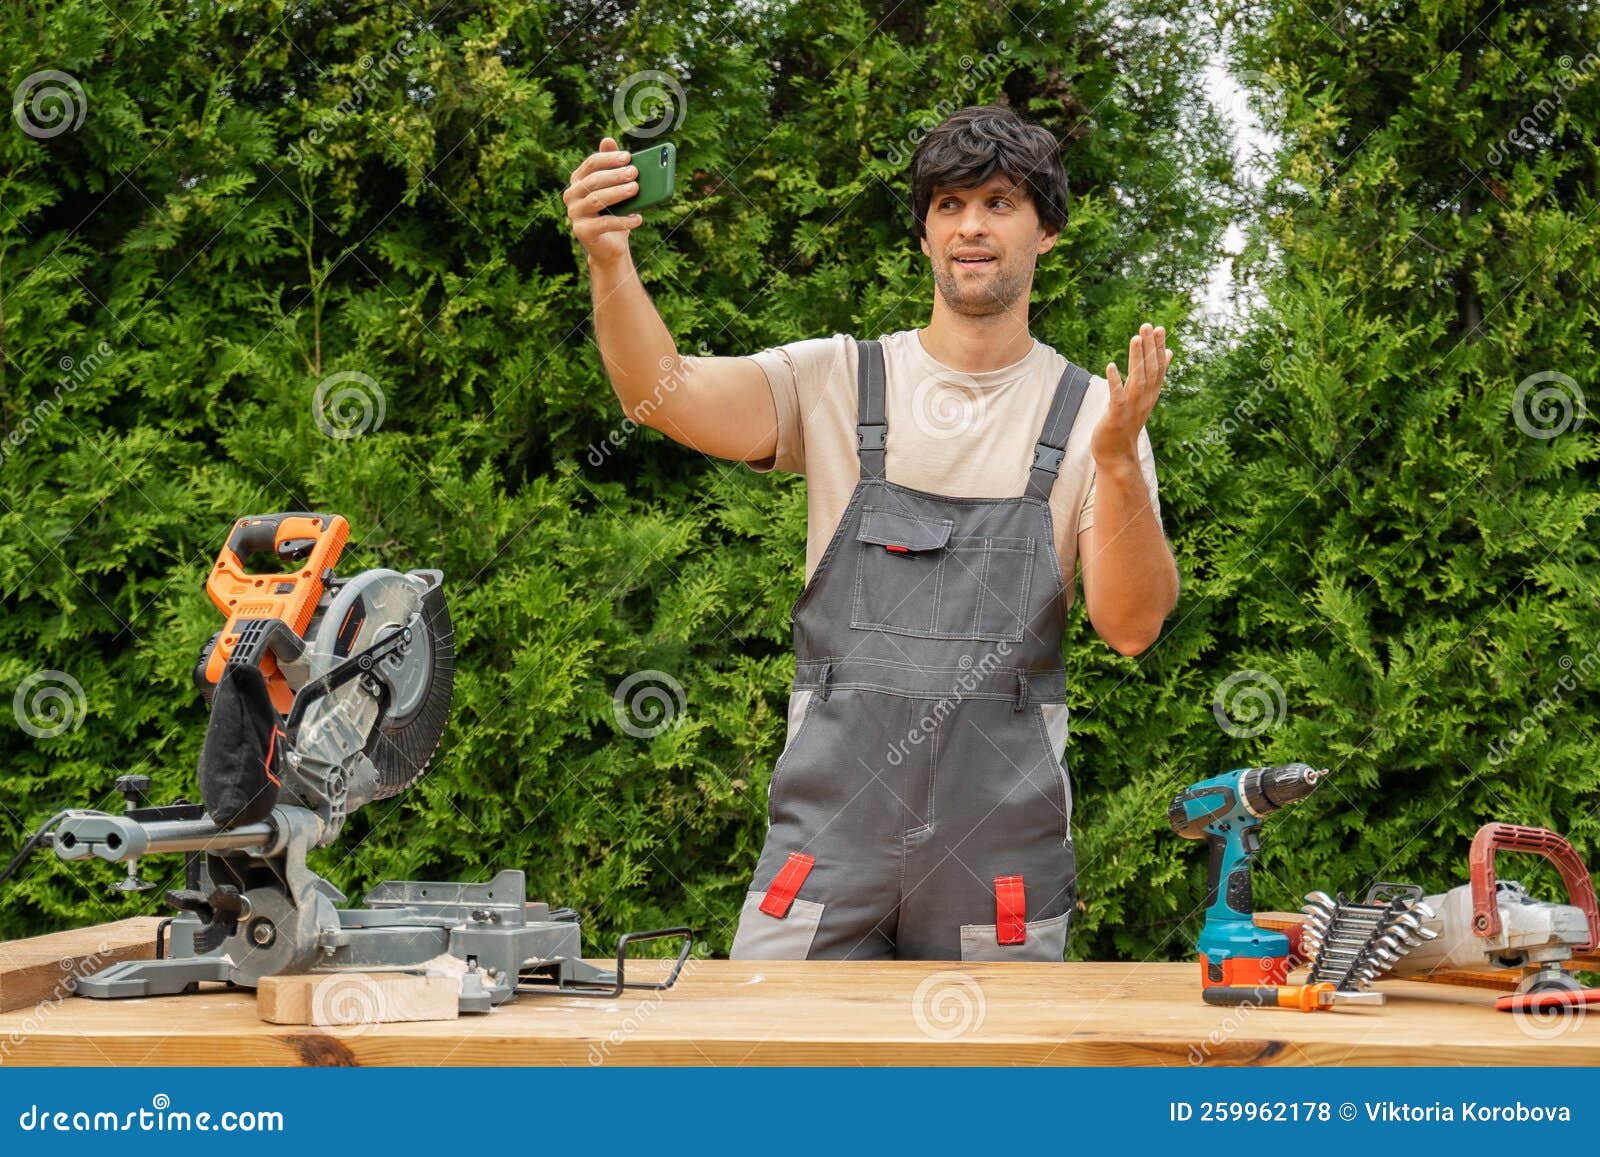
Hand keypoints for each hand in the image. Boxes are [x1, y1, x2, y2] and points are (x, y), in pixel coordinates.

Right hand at [563, 137, 644, 266]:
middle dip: (616, 175)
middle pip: (594, 181)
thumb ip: (613, 166)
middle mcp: (571, 195)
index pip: (591, 164)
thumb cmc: (614, 212)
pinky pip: (604, 224)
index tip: (628, 157)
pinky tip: (638, 218)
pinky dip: (623, 221)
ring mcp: (574, 214)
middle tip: (635, 172)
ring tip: (636, 189)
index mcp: (578, 180)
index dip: (609, 159)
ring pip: (596, 200)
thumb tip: (607, 140)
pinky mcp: (582, 231)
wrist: (610, 246)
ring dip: (618, 193)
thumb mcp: (615, 188)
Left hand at [1092, 322, 1170, 464]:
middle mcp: (1144, 399)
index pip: (1158, 367)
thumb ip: (1153, 376)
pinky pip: (1117, 397)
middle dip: (1149, 347)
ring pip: (1137, 379)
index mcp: (1150, 394)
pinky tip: (1111, 366)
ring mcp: (1131, 408)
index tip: (1159, 328)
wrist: (1118, 455)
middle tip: (1148, 326)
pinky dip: (1115, 381)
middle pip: (1149, 370)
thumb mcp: (1143, 397)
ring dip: (1137, 359)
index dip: (1158, 348)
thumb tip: (1168, 353)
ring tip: (1135, 338)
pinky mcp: (1116, 416)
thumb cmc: (1127, 424)